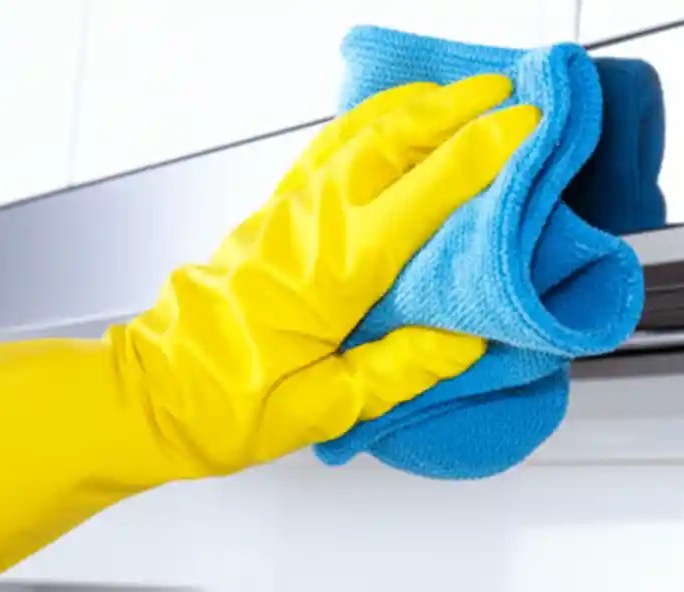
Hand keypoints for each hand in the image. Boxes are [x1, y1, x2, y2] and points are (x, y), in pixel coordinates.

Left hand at [115, 75, 540, 474]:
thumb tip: (469, 341)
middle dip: (461, 107)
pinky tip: (392, 114)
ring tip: (467, 92)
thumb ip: (402, 369)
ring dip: (419, 104)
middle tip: (515, 94)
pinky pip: (328, 146)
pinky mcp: (273, 213)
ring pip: (362, 131)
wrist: (151, 394)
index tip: (532, 126)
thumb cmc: (226, 408)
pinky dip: (368, 118)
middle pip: (398, 137)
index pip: (430, 189)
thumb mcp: (325, 407)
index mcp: (337, 267)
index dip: (487, 151)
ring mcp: (289, 210)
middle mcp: (314, 222)